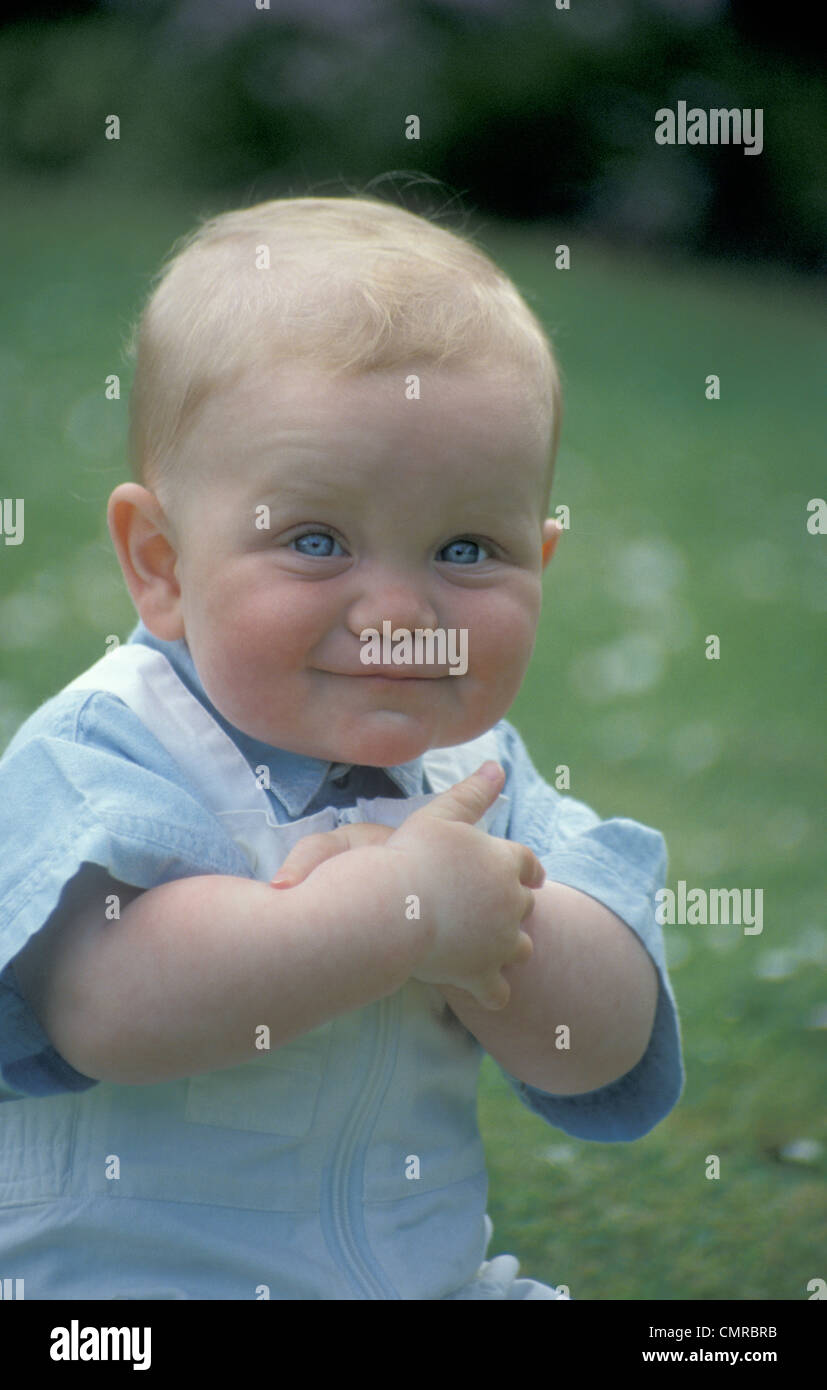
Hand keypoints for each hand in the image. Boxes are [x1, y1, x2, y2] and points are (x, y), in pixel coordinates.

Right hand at [271, 763, 543, 1010]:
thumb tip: (497, 766)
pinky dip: (493, 992)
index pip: (528, 863)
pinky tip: (484, 991)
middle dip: (513, 908)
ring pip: (520, 949)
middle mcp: (511, 902)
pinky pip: (498, 992)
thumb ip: (472, 793)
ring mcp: (500, 942)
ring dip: (508, 948)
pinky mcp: (481, 973)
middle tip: (491, 910)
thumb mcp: (442, 815)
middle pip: (525, 906)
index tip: (529, 875)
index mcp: (505, 861)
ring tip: (488, 949)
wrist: (394, 905)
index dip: (526, 869)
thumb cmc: (411, 855)